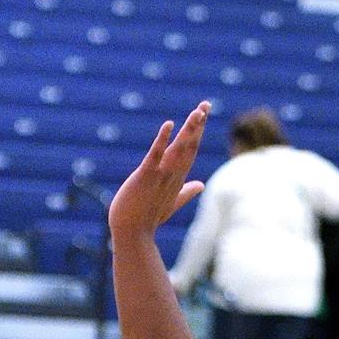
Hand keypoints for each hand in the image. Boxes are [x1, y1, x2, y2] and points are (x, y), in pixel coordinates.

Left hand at [108, 102, 210, 238]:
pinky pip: (156, 156)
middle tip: (206, 104)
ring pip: (178, 149)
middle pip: (189, 146)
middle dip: (198, 125)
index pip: (190, 150)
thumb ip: (186, 192)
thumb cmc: (148, 219)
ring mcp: (160, 176)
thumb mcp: (171, 202)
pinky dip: (163, 140)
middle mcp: (173, 175)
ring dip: (189, 130)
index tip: (204, 113)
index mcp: (177, 178)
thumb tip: (201, 185)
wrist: (132, 234)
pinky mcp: (146, 177)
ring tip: (198, 112)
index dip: (198, 131)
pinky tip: (169, 125)